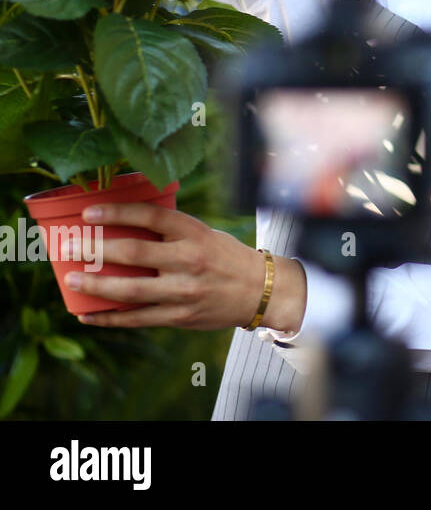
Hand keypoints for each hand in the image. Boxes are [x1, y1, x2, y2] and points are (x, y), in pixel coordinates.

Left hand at [61, 203, 303, 331]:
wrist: (259, 290)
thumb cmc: (225, 257)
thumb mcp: (205, 234)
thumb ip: (171, 232)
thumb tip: (122, 224)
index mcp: (195, 234)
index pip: (152, 217)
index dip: (118, 213)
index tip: (89, 212)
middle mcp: (189, 260)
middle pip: (135, 253)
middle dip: (96, 249)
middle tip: (69, 246)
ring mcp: (184, 290)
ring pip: (132, 290)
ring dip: (97, 286)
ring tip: (71, 280)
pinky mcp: (180, 315)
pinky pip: (138, 318)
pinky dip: (110, 318)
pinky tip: (87, 315)